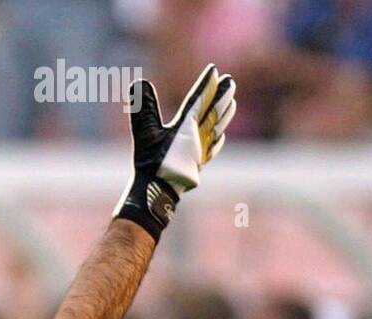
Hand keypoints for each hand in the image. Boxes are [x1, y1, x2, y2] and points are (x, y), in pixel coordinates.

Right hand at [115, 64, 235, 240]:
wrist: (157, 195)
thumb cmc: (150, 165)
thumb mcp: (144, 135)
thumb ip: (143, 109)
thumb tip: (139, 83)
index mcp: (186, 127)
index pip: (198, 100)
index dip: (206, 85)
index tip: (214, 70)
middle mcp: (197, 138)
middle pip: (214, 112)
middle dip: (222, 96)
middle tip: (231, 82)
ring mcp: (200, 152)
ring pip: (217, 128)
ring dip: (225, 114)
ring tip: (232, 102)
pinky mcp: (197, 166)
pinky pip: (212, 148)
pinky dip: (218, 138)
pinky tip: (220, 136)